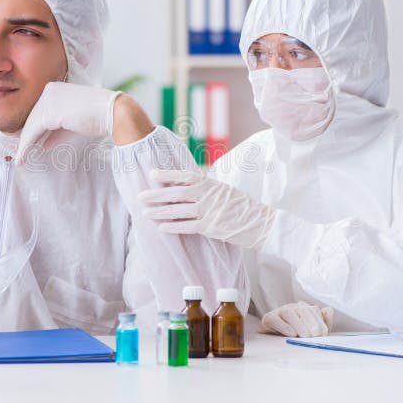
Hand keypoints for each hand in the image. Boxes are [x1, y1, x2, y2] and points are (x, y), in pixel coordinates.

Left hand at [16, 82, 119, 162]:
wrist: (113, 112)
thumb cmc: (99, 116)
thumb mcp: (73, 123)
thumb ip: (57, 132)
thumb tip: (44, 144)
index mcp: (56, 89)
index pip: (40, 111)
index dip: (34, 129)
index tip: (28, 143)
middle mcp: (49, 90)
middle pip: (34, 117)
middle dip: (28, 137)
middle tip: (22, 154)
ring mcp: (48, 100)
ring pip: (31, 125)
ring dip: (25, 144)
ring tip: (21, 159)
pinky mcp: (50, 112)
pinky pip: (33, 130)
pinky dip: (27, 144)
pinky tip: (24, 155)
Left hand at [138, 169, 273, 246]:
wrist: (262, 222)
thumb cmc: (242, 206)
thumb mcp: (224, 190)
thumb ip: (205, 187)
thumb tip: (184, 184)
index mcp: (211, 183)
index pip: (184, 176)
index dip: (167, 174)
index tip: (152, 174)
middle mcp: (208, 195)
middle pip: (176, 193)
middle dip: (156, 194)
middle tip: (140, 196)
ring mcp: (209, 211)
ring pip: (178, 210)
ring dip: (160, 211)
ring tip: (146, 213)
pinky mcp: (211, 227)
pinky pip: (187, 226)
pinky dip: (173, 227)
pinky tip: (162, 228)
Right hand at [259, 302, 333, 337]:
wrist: (272, 346)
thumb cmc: (295, 339)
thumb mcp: (312, 333)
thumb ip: (323, 323)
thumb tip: (328, 310)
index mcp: (303, 310)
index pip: (313, 310)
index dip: (320, 321)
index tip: (323, 333)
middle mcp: (291, 309)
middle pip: (302, 310)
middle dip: (311, 322)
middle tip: (315, 335)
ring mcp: (278, 312)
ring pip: (288, 312)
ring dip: (298, 324)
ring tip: (305, 336)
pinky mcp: (267, 319)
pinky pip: (274, 319)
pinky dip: (283, 326)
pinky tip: (291, 334)